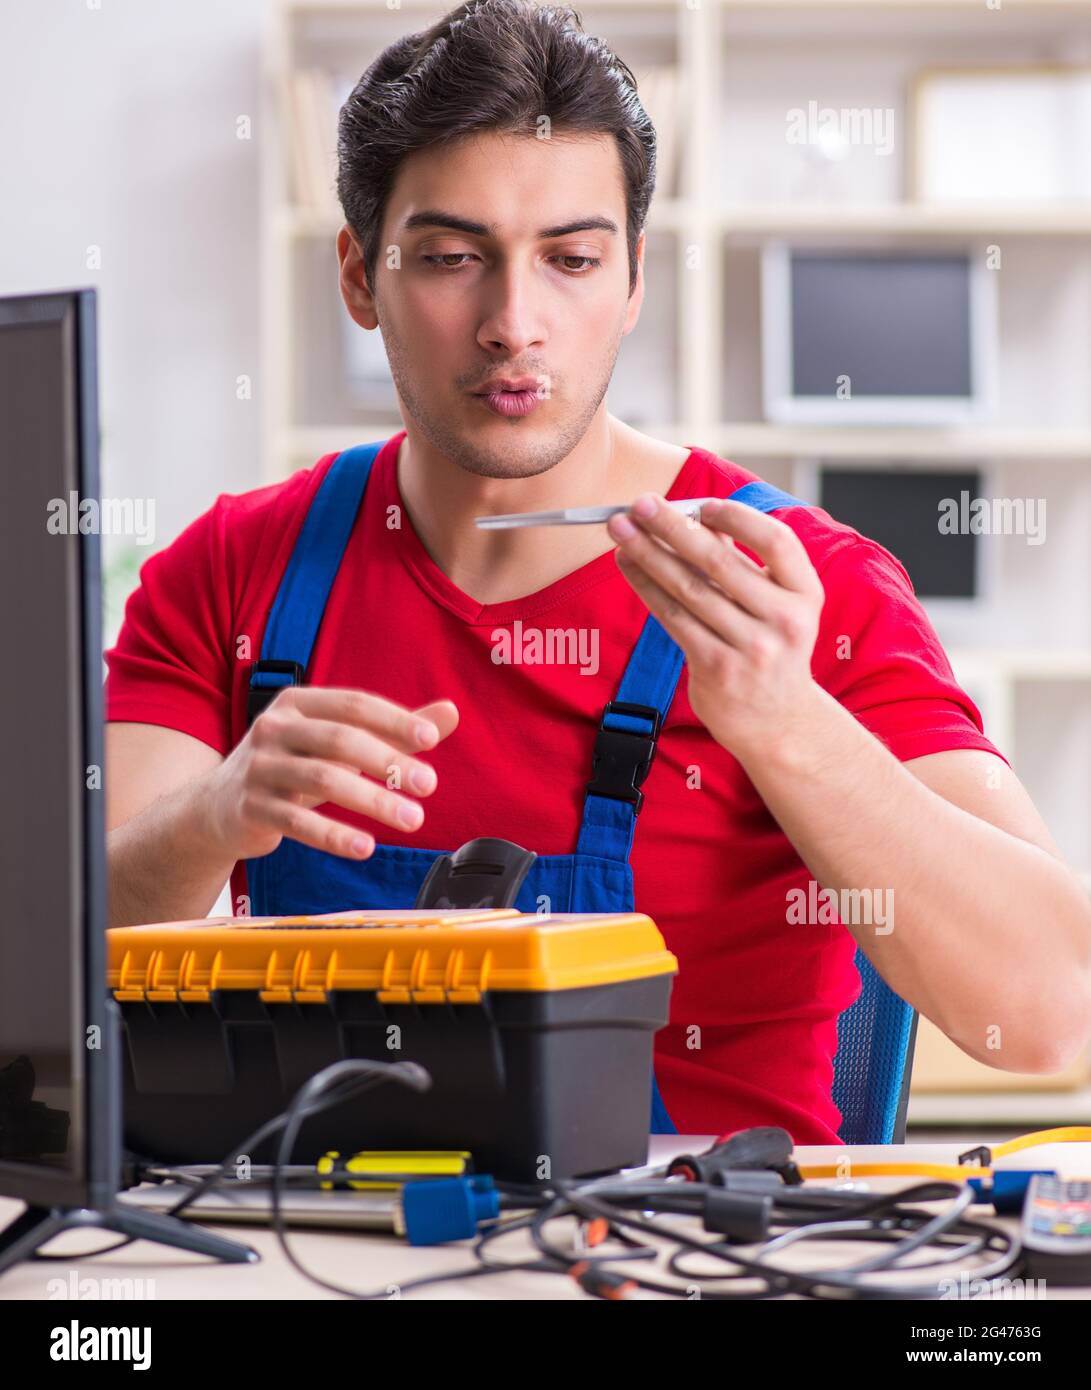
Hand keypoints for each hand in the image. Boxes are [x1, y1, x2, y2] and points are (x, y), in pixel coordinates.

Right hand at [207, 687, 458, 860]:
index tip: (433, 737)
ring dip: (372, 801)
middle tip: (428, 785)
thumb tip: (450, 711)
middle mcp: (274, 728)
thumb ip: (392, 730)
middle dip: (388, 761)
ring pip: (322, 779)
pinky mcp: (250, 808)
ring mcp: (258, 768)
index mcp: (298, 704)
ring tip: (412, 820)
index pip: (353, 703)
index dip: (394, 718)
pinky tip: (366, 847)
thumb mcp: (336, 744)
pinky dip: (334, 835)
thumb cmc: (291, 768)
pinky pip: (296, 822)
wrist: (217, 808)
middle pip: (340, 739)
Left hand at [606, 493, 824, 756]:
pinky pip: (673, 618)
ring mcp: (751, 647)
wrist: (777, 721)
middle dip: (672, 527)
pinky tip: (627, 565)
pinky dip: (646, 586)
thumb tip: (693, 513)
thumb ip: (742, 560)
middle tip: (639, 503)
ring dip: (648, 553)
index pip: (776, 541)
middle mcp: (784, 620)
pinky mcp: (716, 668)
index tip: (701, 504)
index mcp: (805, 593)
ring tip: (620, 529)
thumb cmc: (772, 648)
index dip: (737, 517)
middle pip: (719, 561)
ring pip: (688, 588)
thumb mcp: (776, 603)